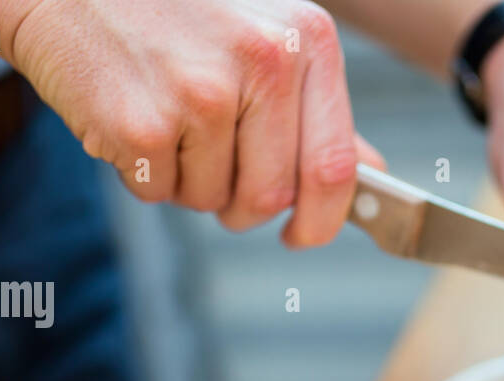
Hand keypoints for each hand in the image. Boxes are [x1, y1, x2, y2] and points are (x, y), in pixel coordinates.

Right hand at [2, 0, 382, 245]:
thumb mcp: (263, 39)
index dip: (323, 220)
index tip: (304, 235)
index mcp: (304, 40)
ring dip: (187, 182)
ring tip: (166, 118)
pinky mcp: (144, 124)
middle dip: (241, 204)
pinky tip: (131, 116)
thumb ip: (318, 112)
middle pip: (272, 196)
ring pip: (213, 200)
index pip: (335, 166)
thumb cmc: (173, 16)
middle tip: (209, 165)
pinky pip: (160, 194)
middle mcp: (263, 61)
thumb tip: (372, 173)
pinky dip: (144, 174)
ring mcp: (201, 94)